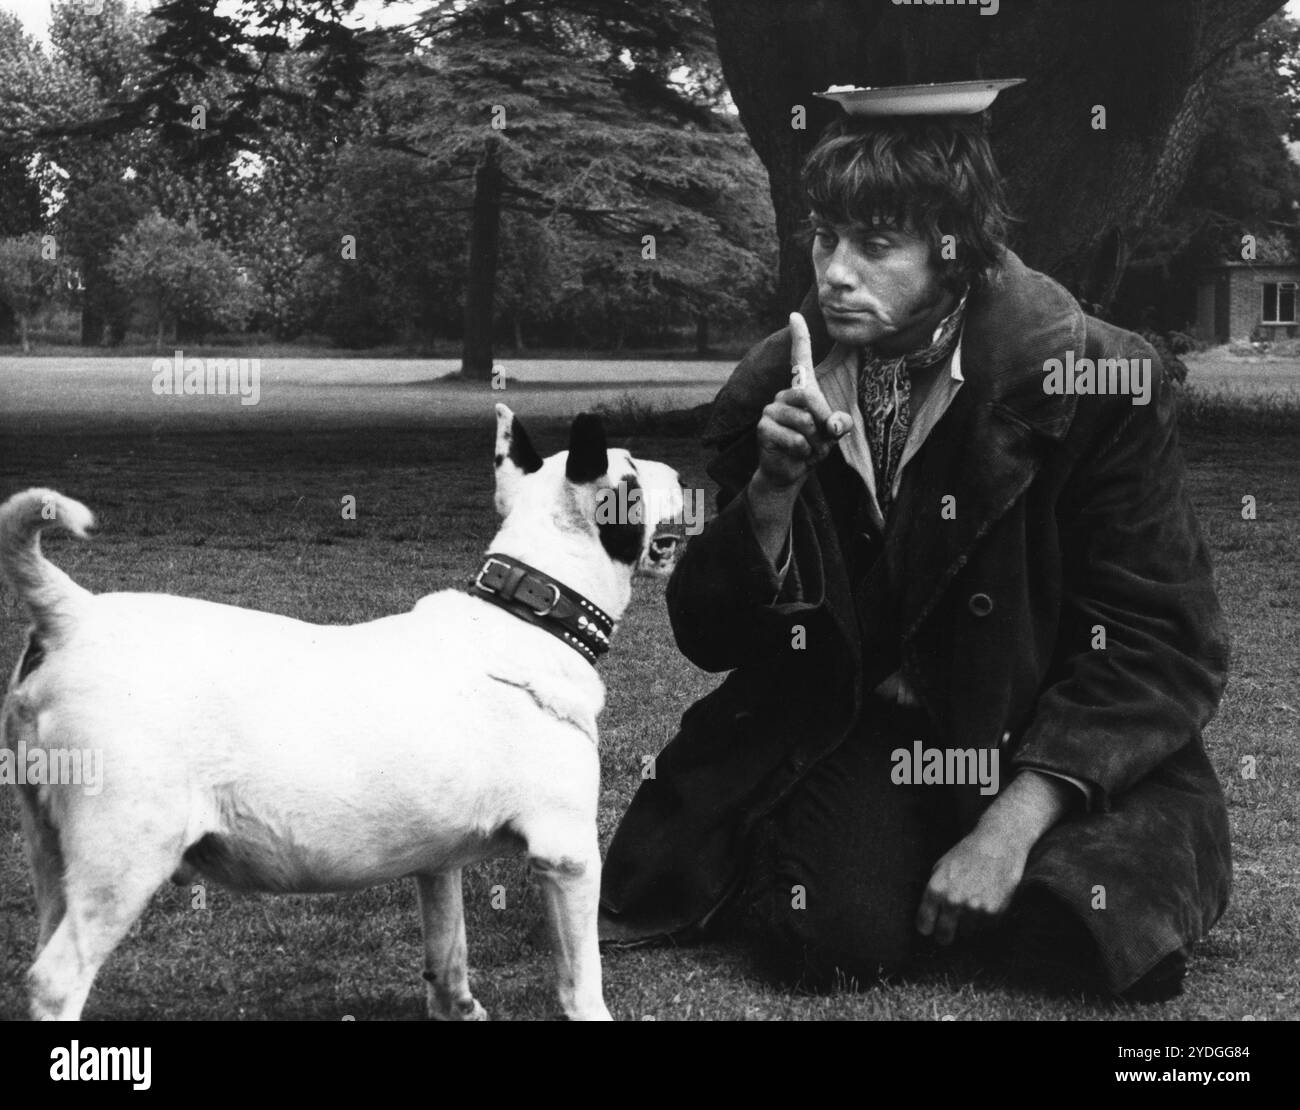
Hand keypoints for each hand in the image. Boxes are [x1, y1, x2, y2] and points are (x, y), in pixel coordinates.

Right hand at [754, 312, 851, 490]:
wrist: (789, 471)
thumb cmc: (812, 447)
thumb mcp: (832, 434)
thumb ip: (840, 424)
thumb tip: (833, 424)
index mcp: (801, 390)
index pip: (800, 360)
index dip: (800, 338)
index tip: (795, 315)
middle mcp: (783, 395)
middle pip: (809, 395)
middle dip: (822, 420)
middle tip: (820, 438)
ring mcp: (771, 410)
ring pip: (804, 421)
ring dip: (813, 442)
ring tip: (805, 447)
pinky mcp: (763, 428)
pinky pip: (795, 439)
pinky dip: (803, 452)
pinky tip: (795, 454)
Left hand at [915, 826, 1029, 945]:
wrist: (998, 844)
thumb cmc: (967, 854)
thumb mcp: (941, 867)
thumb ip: (934, 892)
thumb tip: (929, 917)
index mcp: (936, 889)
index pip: (924, 924)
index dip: (926, 928)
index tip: (928, 929)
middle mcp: (954, 901)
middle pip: (944, 936)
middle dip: (943, 936)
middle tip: (945, 935)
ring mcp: (974, 908)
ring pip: (966, 934)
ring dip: (966, 926)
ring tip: (971, 909)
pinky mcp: (994, 912)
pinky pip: (984, 928)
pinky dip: (983, 922)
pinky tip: (985, 905)